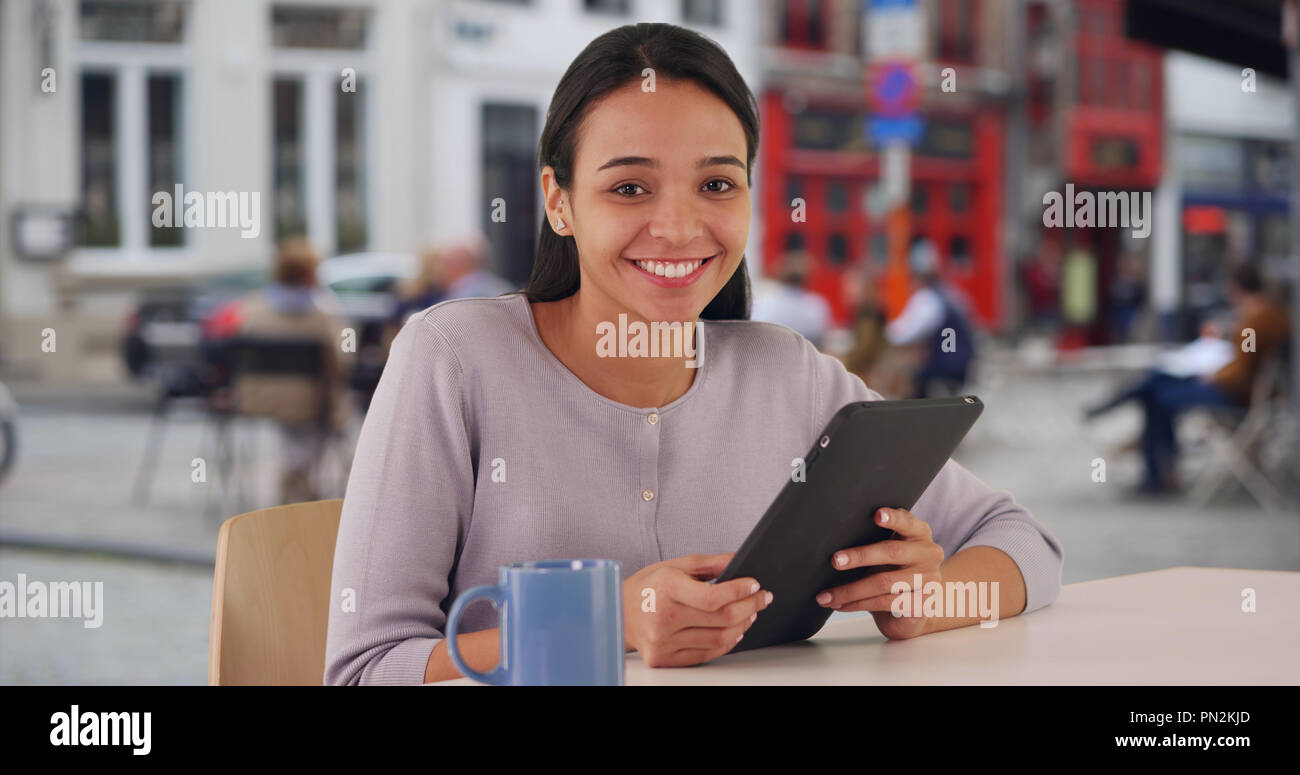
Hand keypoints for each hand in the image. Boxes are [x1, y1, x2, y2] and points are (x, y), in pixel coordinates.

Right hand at [622, 553, 772, 667]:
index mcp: (666, 589)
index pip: (713, 597)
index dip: (740, 591)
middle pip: (721, 618)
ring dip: (742, 625)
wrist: (618, 613)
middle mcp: (663, 618)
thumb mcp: (674, 565)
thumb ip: (709, 563)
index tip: (755, 585)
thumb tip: (739, 561)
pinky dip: (726, 643)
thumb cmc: (646, 587)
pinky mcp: (664, 658)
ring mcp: (663, 642)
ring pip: (718, 639)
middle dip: (749, 607)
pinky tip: (734, 630)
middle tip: (762, 598)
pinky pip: (706, 654)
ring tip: (750, 613)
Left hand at [815, 507, 943, 639]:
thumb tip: (836, 543)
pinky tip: (841, 605)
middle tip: (835, 561)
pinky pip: (884, 603)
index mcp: (919, 533)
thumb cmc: (895, 568)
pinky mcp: (922, 604)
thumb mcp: (891, 549)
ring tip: (827, 595)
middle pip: (891, 552)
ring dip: (850, 590)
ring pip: (884, 583)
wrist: (918, 604)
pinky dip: (858, 604)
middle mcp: (927, 554)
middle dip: (859, 556)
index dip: (893, 518)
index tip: (877, 515)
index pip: (907, 522)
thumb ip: (876, 539)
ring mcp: (928, 580)